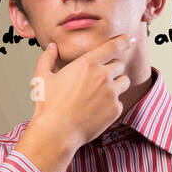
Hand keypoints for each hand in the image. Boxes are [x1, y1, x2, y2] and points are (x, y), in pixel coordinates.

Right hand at [28, 32, 134, 148]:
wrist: (57, 132)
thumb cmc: (48, 106)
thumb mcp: (42, 77)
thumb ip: (48, 58)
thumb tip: (53, 47)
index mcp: (87, 64)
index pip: (112, 46)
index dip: (123, 40)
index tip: (129, 38)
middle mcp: (103, 76)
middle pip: (119, 65)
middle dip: (112, 69)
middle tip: (99, 79)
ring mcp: (111, 93)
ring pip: (124, 81)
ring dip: (116, 84)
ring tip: (100, 93)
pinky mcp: (115, 109)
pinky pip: (120, 101)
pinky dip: (112, 103)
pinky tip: (97, 109)